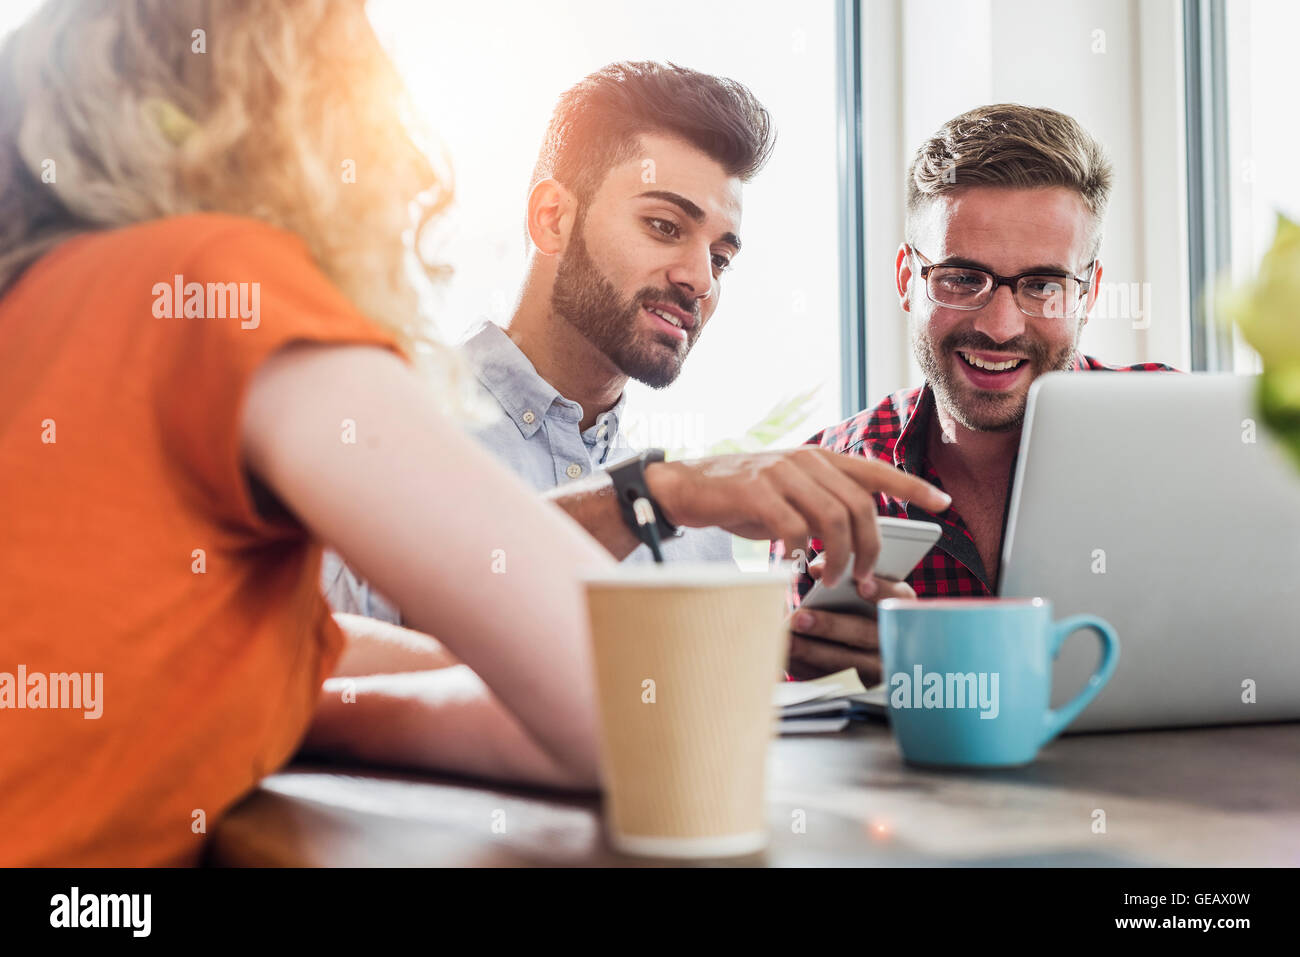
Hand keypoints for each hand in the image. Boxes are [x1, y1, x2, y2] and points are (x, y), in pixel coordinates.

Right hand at [646, 448, 948, 589]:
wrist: (686, 488)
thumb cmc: (742, 500)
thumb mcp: (789, 495)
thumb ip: (821, 507)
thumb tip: (854, 542)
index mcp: (819, 460)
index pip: (876, 471)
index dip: (913, 488)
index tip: (943, 503)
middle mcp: (806, 460)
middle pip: (860, 506)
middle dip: (870, 548)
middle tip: (864, 579)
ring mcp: (780, 473)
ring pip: (832, 518)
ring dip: (838, 557)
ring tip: (829, 580)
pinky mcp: (756, 491)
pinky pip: (794, 527)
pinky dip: (800, 552)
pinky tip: (793, 566)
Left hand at [786, 556, 915, 685]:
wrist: (872, 649)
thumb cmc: (859, 608)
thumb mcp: (860, 588)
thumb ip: (839, 572)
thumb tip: (818, 568)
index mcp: (899, 608)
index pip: (897, 598)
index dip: (880, 591)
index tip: (861, 585)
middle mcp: (895, 638)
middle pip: (864, 633)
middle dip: (830, 625)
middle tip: (799, 618)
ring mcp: (880, 667)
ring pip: (848, 663)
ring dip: (813, 652)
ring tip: (787, 641)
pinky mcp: (861, 687)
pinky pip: (833, 680)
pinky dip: (808, 669)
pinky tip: (787, 658)